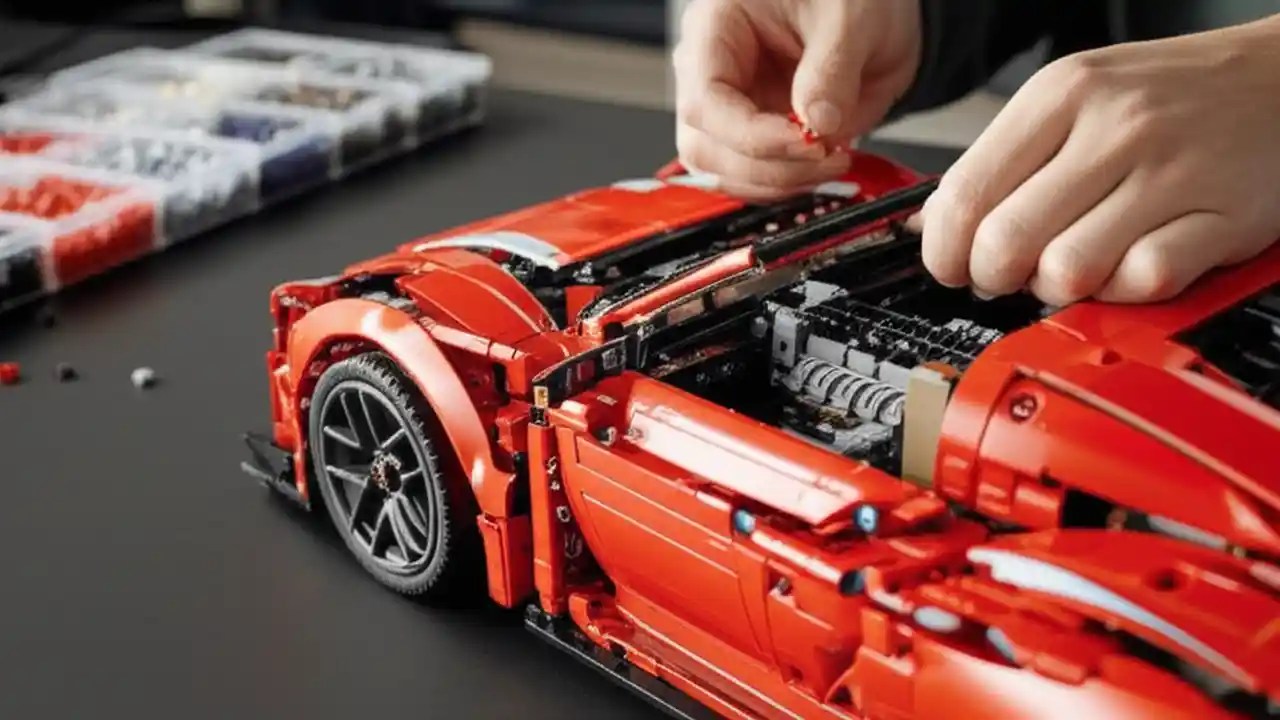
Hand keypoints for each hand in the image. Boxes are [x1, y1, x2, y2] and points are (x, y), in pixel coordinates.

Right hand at [672, 0, 921, 200]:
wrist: (871, 7)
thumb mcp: (849, 16)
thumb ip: (832, 69)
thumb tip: (818, 124)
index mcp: (715, 28)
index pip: (707, 102)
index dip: (752, 135)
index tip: (806, 142)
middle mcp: (711, 72)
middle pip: (705, 147)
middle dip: (767, 167)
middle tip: (825, 157)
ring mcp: (730, 108)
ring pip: (724, 173)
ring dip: (778, 183)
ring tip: (830, 162)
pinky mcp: (754, 135)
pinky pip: (752, 178)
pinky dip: (787, 184)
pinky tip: (822, 167)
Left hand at [918, 15, 1279, 304]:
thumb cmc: (1172, 95)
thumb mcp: (1077, 98)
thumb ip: (1003, 159)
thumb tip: (932, 224)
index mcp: (1063, 93)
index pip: (963, 195)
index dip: (945, 251)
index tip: (953, 265)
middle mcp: (1114, 127)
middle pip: (1005, 243)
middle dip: (994, 278)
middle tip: (1011, 275)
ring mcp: (1171, 173)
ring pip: (1066, 271)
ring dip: (1059, 288)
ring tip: (1074, 267)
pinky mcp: (1221, 218)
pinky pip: (1141, 283)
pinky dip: (1125, 291)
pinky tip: (1128, 265)